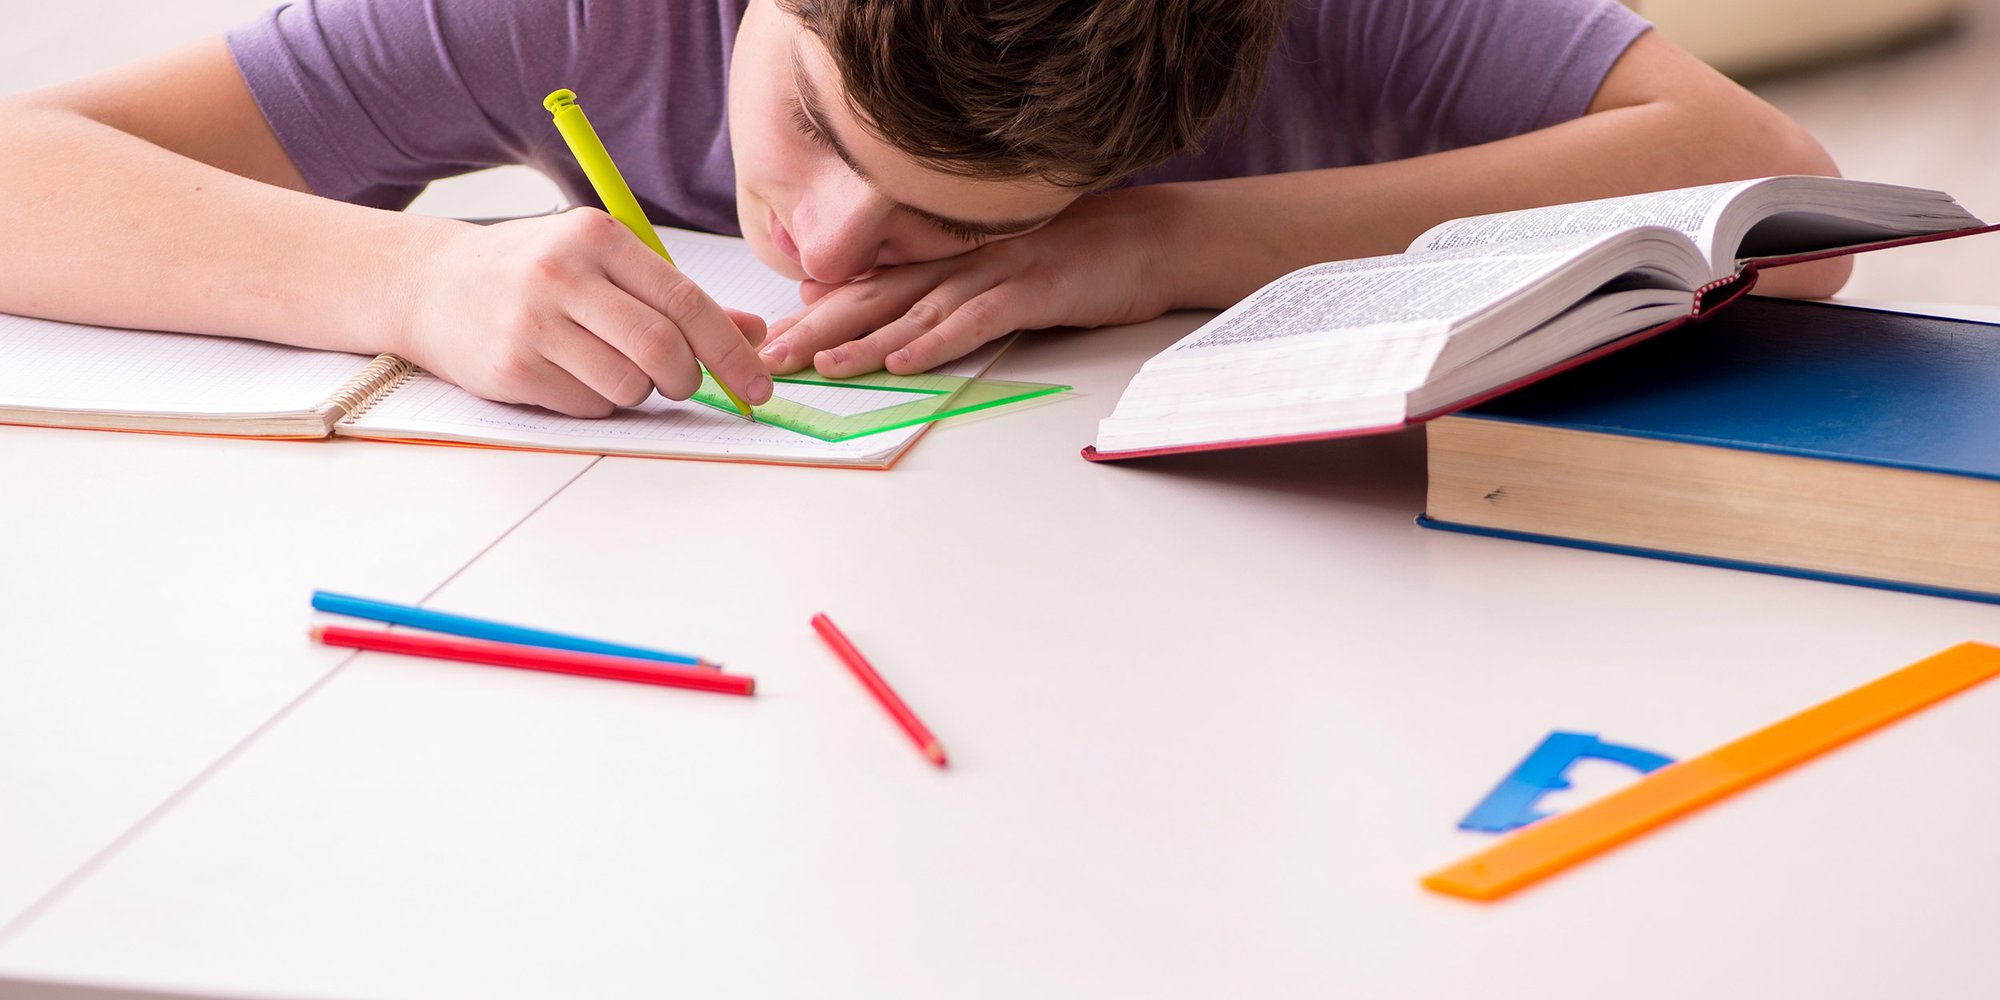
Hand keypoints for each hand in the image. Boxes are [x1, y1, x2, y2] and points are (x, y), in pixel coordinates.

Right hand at [399, 209, 772, 417]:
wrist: (429, 284)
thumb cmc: (532, 271)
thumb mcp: (604, 263)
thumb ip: (676, 296)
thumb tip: (753, 333)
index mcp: (597, 237)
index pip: (685, 301)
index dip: (730, 349)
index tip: (759, 381)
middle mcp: (563, 276)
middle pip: (662, 349)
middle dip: (688, 378)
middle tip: (683, 381)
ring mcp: (533, 324)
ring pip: (628, 385)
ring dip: (639, 390)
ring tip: (611, 365)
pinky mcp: (512, 368)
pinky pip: (589, 405)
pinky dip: (598, 401)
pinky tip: (571, 373)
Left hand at [756, 188, 1179, 376]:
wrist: (1152, 239)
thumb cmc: (1078, 261)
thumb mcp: (1001, 274)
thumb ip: (945, 292)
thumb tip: (884, 318)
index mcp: (950, 258)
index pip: (869, 285)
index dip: (815, 312)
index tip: (769, 337)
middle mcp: (962, 261)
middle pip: (876, 295)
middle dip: (817, 327)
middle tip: (769, 356)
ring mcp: (997, 272)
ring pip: (916, 309)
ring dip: (865, 339)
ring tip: (819, 365)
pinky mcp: (1034, 290)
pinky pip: (977, 320)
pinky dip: (937, 341)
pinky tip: (904, 360)